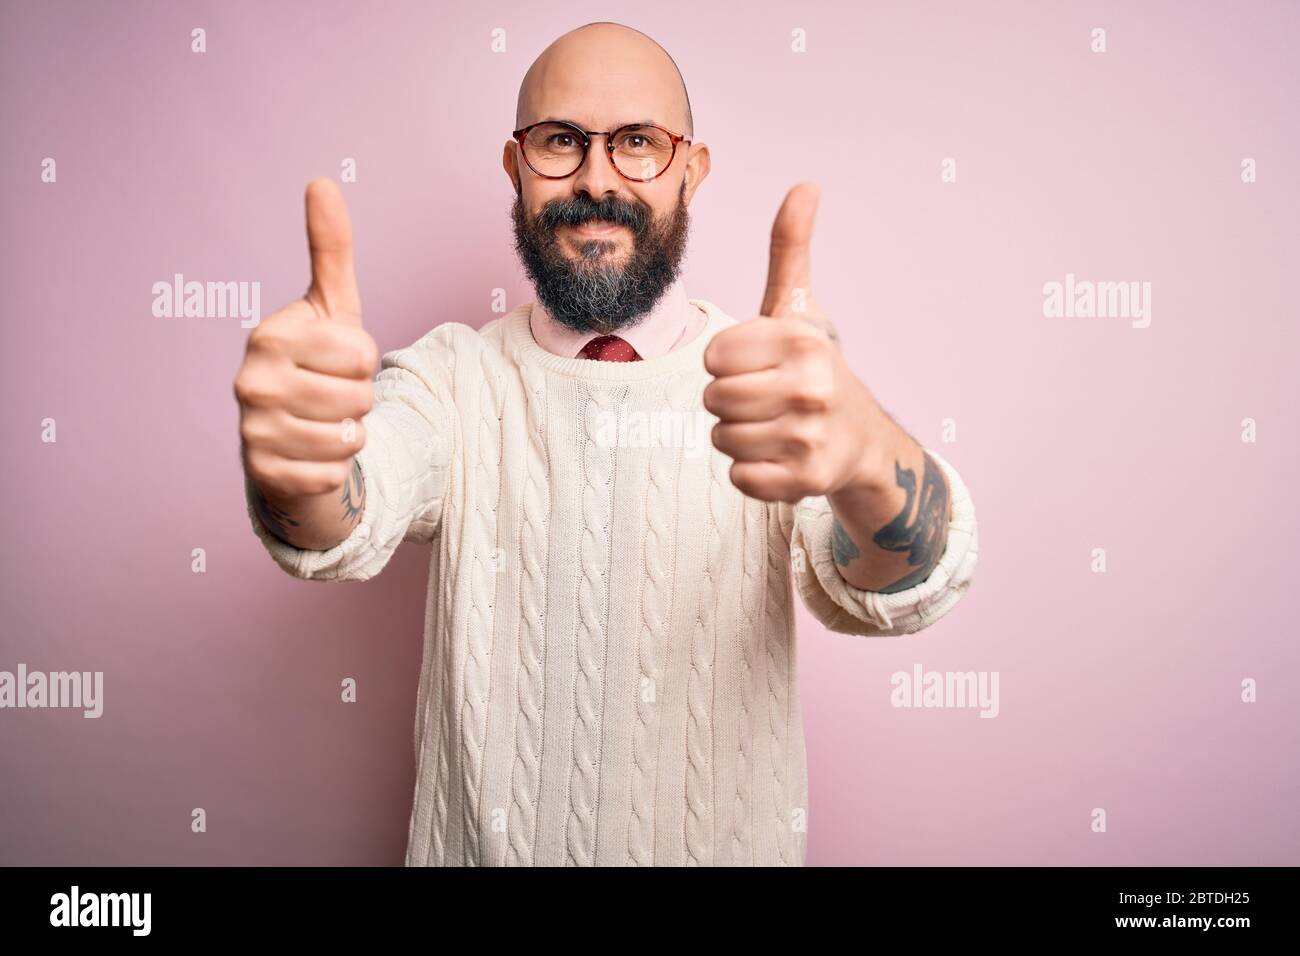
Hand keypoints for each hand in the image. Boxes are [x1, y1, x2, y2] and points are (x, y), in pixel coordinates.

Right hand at [234, 179, 376, 498]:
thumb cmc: (318, 364)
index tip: (337, 359)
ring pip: (350, 437)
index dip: (364, 361)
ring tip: (325, 421)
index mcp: (269, 336)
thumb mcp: (331, 306)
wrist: (288, 435)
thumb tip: (321, 180)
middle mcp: (250, 382)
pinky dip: (335, 467)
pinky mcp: (264, 474)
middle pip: (361, 397)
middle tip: (332, 395)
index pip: (362, 354)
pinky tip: (312, 453)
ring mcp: (252, 430)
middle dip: (361, 399)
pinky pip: (333, 474)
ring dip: (350, 434)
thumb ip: (330, 249)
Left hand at [703, 183, 896, 502]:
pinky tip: (780, 457)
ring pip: (722, 440)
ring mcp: (810, 438)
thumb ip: (789, 249)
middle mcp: (811, 388)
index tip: (760, 364)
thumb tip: (805, 186)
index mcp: (802, 342)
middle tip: (766, 399)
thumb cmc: (813, 367)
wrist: (860, 438)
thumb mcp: (799, 308)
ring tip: (774, 426)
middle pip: (713, 400)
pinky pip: (739, 478)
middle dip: (730, 402)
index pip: (712, 358)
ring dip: (739, 437)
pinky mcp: (806, 481)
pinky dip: (751, 472)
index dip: (727, 363)